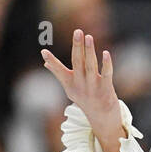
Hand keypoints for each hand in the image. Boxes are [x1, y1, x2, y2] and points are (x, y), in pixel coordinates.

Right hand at [40, 29, 124, 151]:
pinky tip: (105, 53)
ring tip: (88, 37)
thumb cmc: (85, 100)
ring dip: (89, 51)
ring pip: (90, 66)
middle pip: (77, 62)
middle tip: (77, 32)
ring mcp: (93, 88)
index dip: (52, 61)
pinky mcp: (106, 90)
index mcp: (70, 84)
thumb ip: (59, 74)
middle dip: (77, 46)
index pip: (59, 70)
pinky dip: (106, 64)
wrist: (102, 119)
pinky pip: (106, 74)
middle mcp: (80, 85)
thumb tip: (45, 62)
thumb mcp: (70, 88)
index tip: (44, 51)